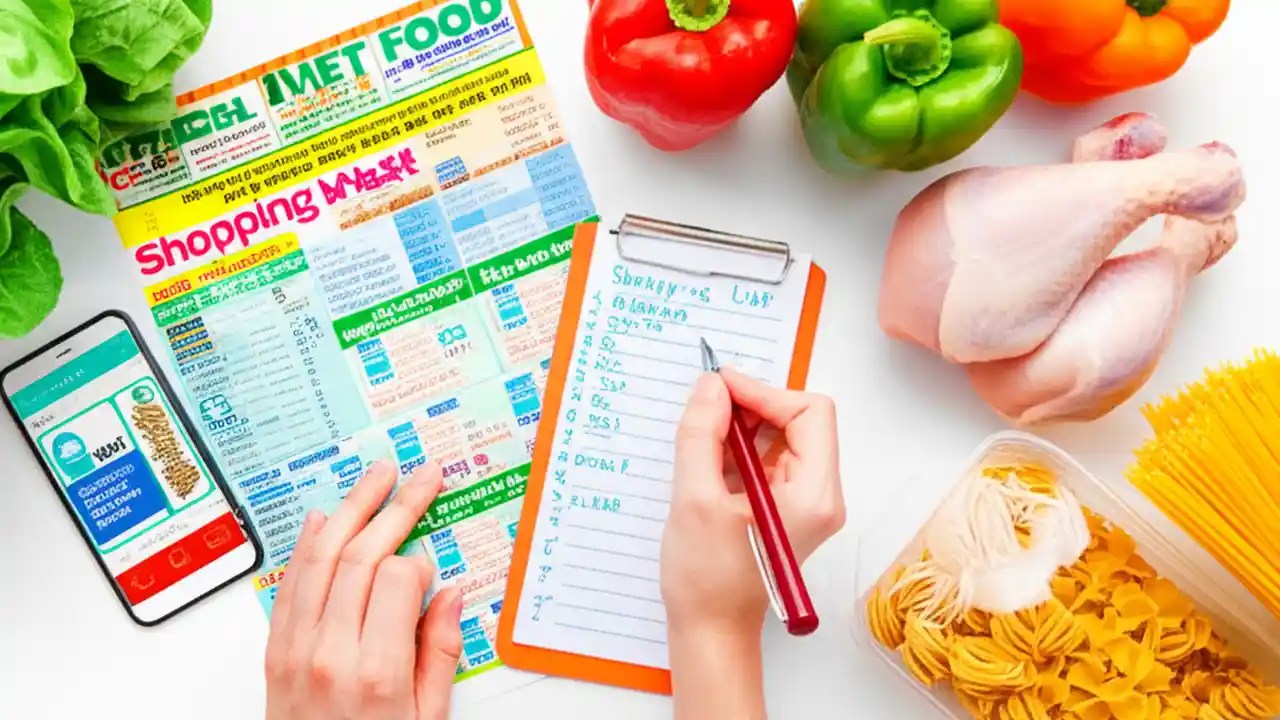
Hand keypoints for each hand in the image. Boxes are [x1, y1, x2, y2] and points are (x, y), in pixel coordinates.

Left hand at [264, 460, 462, 719]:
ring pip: (320, 557)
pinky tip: (324, 518)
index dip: (418, 561)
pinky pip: (289, 582)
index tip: (428, 568)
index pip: (395, 578)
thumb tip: (448, 597)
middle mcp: (329, 652)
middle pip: (359, 555)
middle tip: (417, 476)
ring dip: (350, 508)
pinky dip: (306, 544)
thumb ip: (440, 655)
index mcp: (376, 671)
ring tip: (375, 478)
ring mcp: (295, 649)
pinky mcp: (275, 652)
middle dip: (393, 506)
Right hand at [661, 368, 844, 635]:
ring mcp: (805, 502)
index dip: (764, 392)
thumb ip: (702, 435)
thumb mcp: (696, 500)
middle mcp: (820, 495)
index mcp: (815, 494)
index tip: (720, 388)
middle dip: (752, 406)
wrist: (710, 630)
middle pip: (799, 420)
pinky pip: (768, 459)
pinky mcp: (784, 507)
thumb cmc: (708, 580)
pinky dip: (739, 449)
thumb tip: (710, 386)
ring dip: (742, 427)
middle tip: (707, 407)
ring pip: (781, 437)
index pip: (809, 412)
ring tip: (702, 437)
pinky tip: (707, 459)